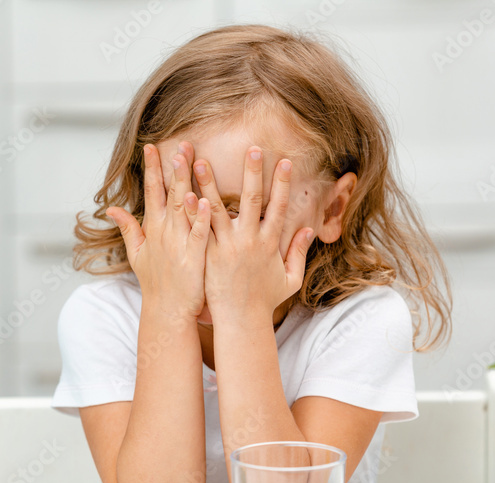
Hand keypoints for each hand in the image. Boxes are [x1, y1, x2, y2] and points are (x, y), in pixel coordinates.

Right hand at [107, 142, 211, 320]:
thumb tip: (111, 210)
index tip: (152, 145)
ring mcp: (179, 243)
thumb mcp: (136, 254)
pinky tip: (202, 199)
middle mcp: (165, 232)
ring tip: (188, 160)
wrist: (168, 311)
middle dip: (173, 167)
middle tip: (180, 142)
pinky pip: (198, 233)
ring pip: (183, 207)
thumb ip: (127, 228)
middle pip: (169, 193)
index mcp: (153, 228)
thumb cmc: (156, 283)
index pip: (151, 191)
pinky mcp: (194, 257)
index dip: (151, 168)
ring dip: (185, 183)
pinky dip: (199, 217)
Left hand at [192, 146, 315, 322]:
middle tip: (251, 148)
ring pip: (217, 209)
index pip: (279, 206)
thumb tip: (308, 230)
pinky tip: (185, 194)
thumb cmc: (264, 302)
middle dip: (253, 173)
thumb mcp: (290, 279)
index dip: (282, 183)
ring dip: (209, 184)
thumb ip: (299, 253)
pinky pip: (199, 229)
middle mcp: (250, 241)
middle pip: (252, 200)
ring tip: (199, 161)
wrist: (240, 322)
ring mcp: (227, 247)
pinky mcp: (208, 255)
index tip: (284, 160)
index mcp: (270, 243)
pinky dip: (194, 211)